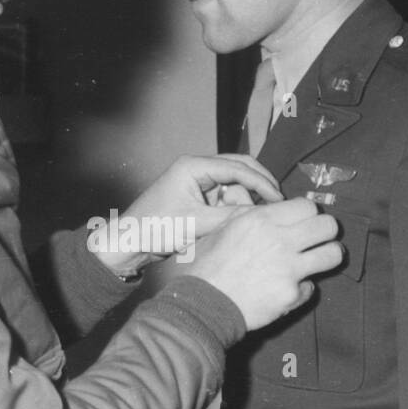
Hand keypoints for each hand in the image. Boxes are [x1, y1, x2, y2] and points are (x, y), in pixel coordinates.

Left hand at [91, 154, 282, 275]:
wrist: (129, 242)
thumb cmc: (156, 229)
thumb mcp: (197, 223)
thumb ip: (230, 216)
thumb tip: (262, 215)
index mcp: (193, 166)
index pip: (238, 168)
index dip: (261, 183)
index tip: (278, 199)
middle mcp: (196, 167)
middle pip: (239, 168)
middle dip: (258, 184)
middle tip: (278, 202)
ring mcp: (196, 180)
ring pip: (233, 182)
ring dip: (246, 196)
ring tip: (258, 214)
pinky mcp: (196, 195)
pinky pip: (223, 194)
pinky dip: (235, 204)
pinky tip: (243, 217)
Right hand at [187, 198, 342, 330]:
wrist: (201, 304)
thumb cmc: (205, 266)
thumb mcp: (220, 229)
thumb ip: (246, 215)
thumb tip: (265, 208)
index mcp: (261, 219)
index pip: (307, 205)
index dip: (307, 214)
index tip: (302, 222)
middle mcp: (279, 240)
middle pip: (328, 225)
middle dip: (325, 231)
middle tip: (316, 239)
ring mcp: (288, 269)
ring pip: (333, 254)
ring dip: (326, 256)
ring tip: (316, 260)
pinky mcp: (291, 294)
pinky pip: (311, 287)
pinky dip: (301, 289)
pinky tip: (286, 289)